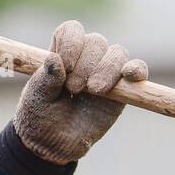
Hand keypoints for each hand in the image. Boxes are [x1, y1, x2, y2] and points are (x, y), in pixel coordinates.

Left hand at [12, 19, 148, 163]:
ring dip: (106, 69)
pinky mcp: (123, 90)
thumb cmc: (39, 115)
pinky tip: (129, 76)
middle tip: (73, 88)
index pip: (71, 31)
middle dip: (86, 64)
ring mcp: (106, 72)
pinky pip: (137, 70)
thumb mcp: (36, 96)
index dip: (71, 43)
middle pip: (96, 41)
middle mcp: (85, 59)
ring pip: (117, 53)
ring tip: (93, 91)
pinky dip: (136, 69)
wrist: (51, 143)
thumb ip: (46, 79)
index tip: (65, 65)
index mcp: (62, 54)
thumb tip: (54, 58)